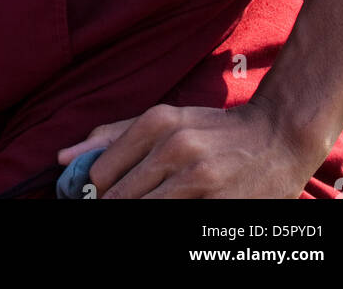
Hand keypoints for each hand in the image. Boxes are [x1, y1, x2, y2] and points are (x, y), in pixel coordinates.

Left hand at [56, 99, 320, 198]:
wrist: (278, 136)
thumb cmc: (215, 129)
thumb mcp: (167, 120)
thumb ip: (114, 136)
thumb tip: (64, 159)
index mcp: (156, 122)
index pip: (101, 174)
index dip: (97, 194)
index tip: (101, 200)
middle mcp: (174, 147)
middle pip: (119, 199)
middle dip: (115, 208)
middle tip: (128, 202)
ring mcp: (197, 179)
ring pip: (142, 211)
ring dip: (141, 212)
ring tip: (158, 200)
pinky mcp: (215, 205)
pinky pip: (172, 222)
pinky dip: (166, 219)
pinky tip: (175, 208)